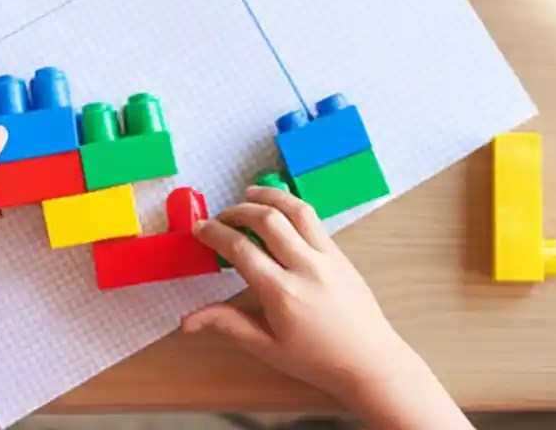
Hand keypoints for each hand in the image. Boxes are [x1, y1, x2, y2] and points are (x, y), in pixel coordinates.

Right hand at [183, 186, 401, 400]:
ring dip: (269, 197)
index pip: (241, 249)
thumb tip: (186, 322)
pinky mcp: (340, 254)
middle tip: (221, 217)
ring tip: (249, 194)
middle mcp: (306, 267)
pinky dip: (292, 208)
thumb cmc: (317, 360)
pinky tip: (280, 211)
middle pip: (268, 220)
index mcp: (283, 293)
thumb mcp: (267, 348)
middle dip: (238, 211)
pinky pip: (314, 221)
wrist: (369, 361)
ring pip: (296, 210)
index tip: (200, 229)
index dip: (215, 234)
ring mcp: (327, 256)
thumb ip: (227, 325)